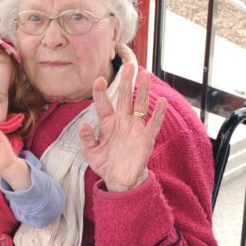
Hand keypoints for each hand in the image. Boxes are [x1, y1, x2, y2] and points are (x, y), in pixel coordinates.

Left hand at [78, 66, 167, 191]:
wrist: (120, 180)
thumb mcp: (90, 153)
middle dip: (127, 82)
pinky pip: (153, 123)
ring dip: (143, 90)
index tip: (98, 80)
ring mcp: (135, 128)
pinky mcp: (146, 138)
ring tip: (145, 75)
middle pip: (125, 97)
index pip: (103, 103)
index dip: (100, 91)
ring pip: (140, 105)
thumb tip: (85, 124)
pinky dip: (157, 113)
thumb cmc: (105, 164)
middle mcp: (122, 121)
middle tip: (129, 65)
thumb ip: (86, 139)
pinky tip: (161, 101)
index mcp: (107, 122)